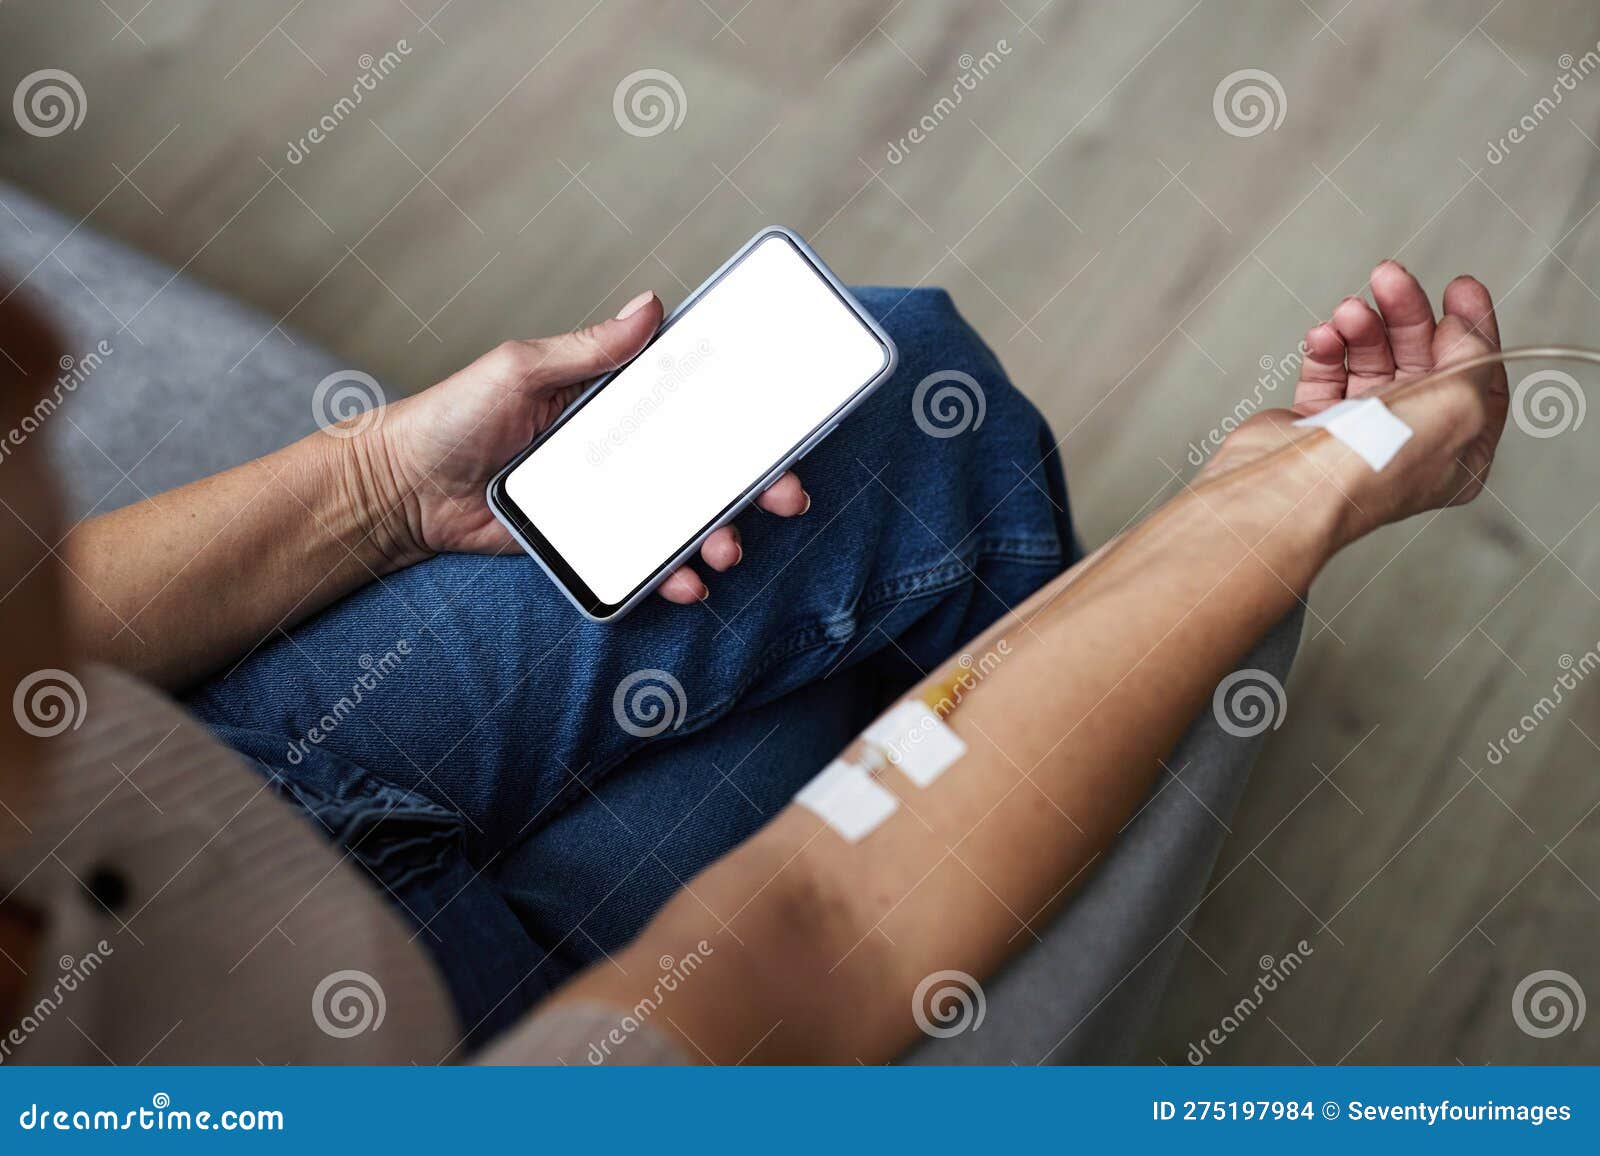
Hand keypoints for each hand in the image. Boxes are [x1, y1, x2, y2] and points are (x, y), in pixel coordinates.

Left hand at [347, 291, 810, 602]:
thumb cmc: (453, 416)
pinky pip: (643, 560)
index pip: (693, 397)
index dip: (745, 409)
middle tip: (787, 496)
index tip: (786, 422)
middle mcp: (624, 446)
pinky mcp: (592, 542)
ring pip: (685, 517)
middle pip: (708, 464)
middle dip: (756, 483)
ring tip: (726, 550)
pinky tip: (686, 583)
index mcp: (613, 396)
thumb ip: (586, 349)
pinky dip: (671, 575)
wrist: (402, 493)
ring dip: (720, 534)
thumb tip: (650, 304)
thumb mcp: (519, 371)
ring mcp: (612, 497)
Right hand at [1199, 262, 1506, 544]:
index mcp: (1457, 452)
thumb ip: (1475, 359)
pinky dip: (1326, 348)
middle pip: (1420, 358)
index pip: (1477, 377)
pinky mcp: (1315, 422)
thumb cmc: (1373, 464)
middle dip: (1406, 313)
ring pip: (1371, 358)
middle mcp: (1411, 441)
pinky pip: (1328, 370)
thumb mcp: (1460, 404)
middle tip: (1390, 278)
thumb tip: (1462, 330)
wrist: (1290, 486)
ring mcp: (1362, 431)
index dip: (1472, 328)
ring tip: (1347, 312)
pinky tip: (1323, 339)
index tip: (1459, 288)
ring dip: (1361, 326)